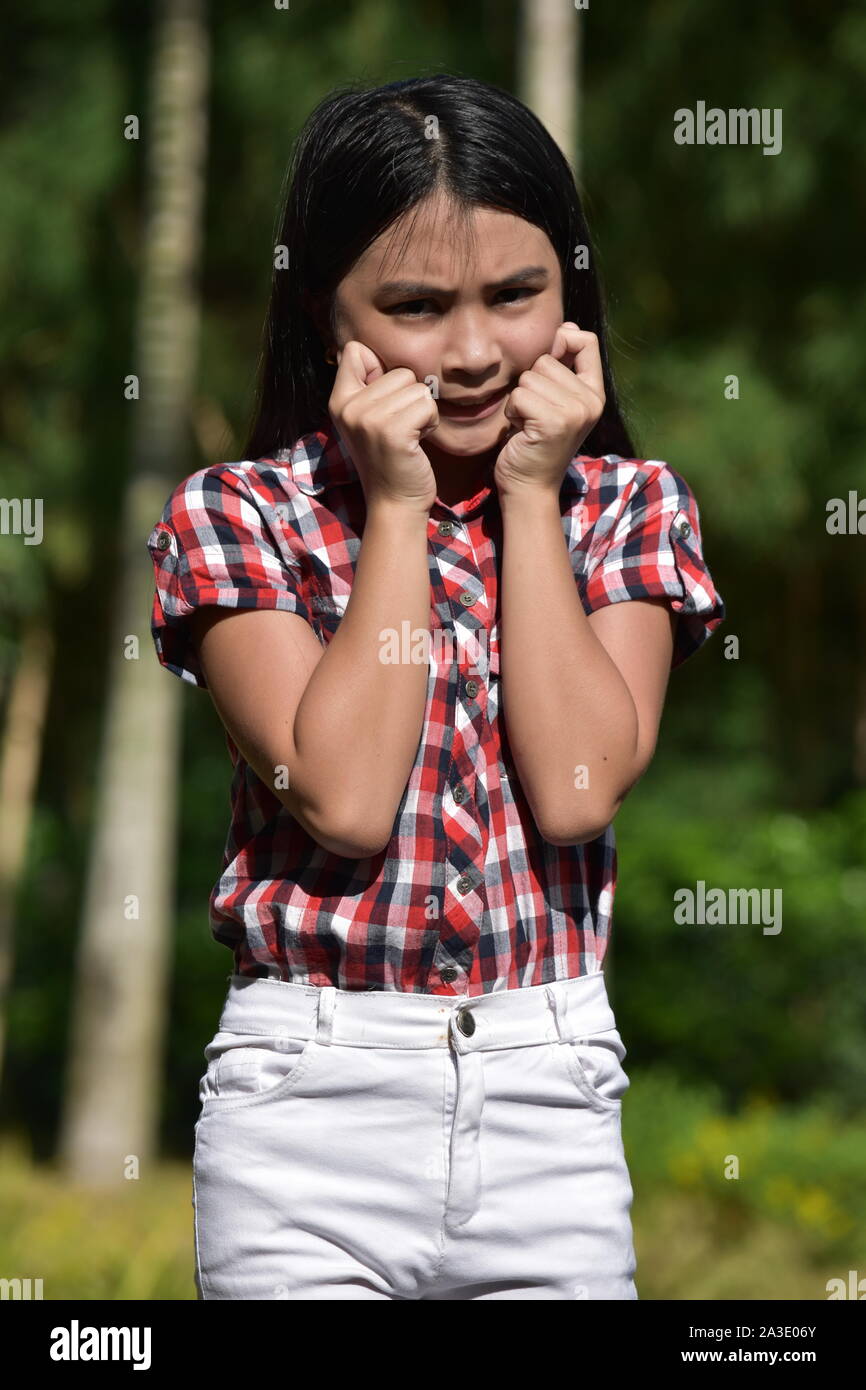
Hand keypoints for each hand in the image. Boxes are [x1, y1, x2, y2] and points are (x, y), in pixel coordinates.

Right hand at [328, 341, 438, 512]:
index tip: (383, 403)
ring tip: (409, 436)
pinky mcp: (393, 431)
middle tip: (400, 429)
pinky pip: (427, 404)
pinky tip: (418, 441)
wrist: (394, 503)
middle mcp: (349, 406)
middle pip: (398, 370)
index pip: (356, 350)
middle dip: (409, 398)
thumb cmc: (389, 459)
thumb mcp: (366, 419)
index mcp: (338, 400)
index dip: (379, 370)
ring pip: (417, 386)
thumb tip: (366, 348)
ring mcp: (369, 418)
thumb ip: (366, 386)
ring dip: (422, 411)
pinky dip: (431, 422)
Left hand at [493, 322, 604, 497]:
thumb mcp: (553, 401)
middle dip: (530, 384)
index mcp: (595, 393)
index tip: (547, 366)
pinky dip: (512, 412)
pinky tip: (520, 431)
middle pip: (547, 359)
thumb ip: (562, 367)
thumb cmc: (534, 443)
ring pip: (530, 376)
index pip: (586, 341)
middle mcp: (592, 401)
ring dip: (519, 400)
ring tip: (527, 424)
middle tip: (534, 415)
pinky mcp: (554, 422)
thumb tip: (566, 327)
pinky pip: (520, 395)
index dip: (561, 341)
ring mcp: (576, 412)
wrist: (529, 488)